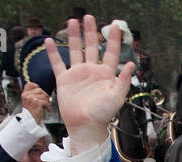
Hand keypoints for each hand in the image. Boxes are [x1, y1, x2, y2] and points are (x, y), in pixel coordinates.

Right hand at [20, 82, 49, 122]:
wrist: (30, 121)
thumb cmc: (31, 113)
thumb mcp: (30, 102)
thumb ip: (33, 95)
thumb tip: (42, 91)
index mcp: (24, 94)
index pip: (29, 84)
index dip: (36, 86)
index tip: (41, 91)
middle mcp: (27, 95)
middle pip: (39, 90)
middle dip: (45, 95)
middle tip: (46, 101)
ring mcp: (31, 98)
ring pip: (43, 96)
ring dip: (47, 102)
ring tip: (46, 107)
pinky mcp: (36, 102)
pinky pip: (45, 102)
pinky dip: (48, 107)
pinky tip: (48, 110)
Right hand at [45, 16, 134, 151]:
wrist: (85, 126)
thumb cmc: (103, 115)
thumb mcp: (117, 97)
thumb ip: (124, 80)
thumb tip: (132, 64)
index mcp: (106, 75)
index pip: (110, 52)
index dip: (113, 39)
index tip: (115, 25)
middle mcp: (92, 72)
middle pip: (91, 47)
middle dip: (91, 32)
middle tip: (89, 17)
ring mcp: (78, 75)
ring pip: (75, 51)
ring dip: (74, 36)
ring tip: (73, 21)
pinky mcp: (64, 80)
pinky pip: (57, 63)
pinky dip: (53, 52)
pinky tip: (50, 41)